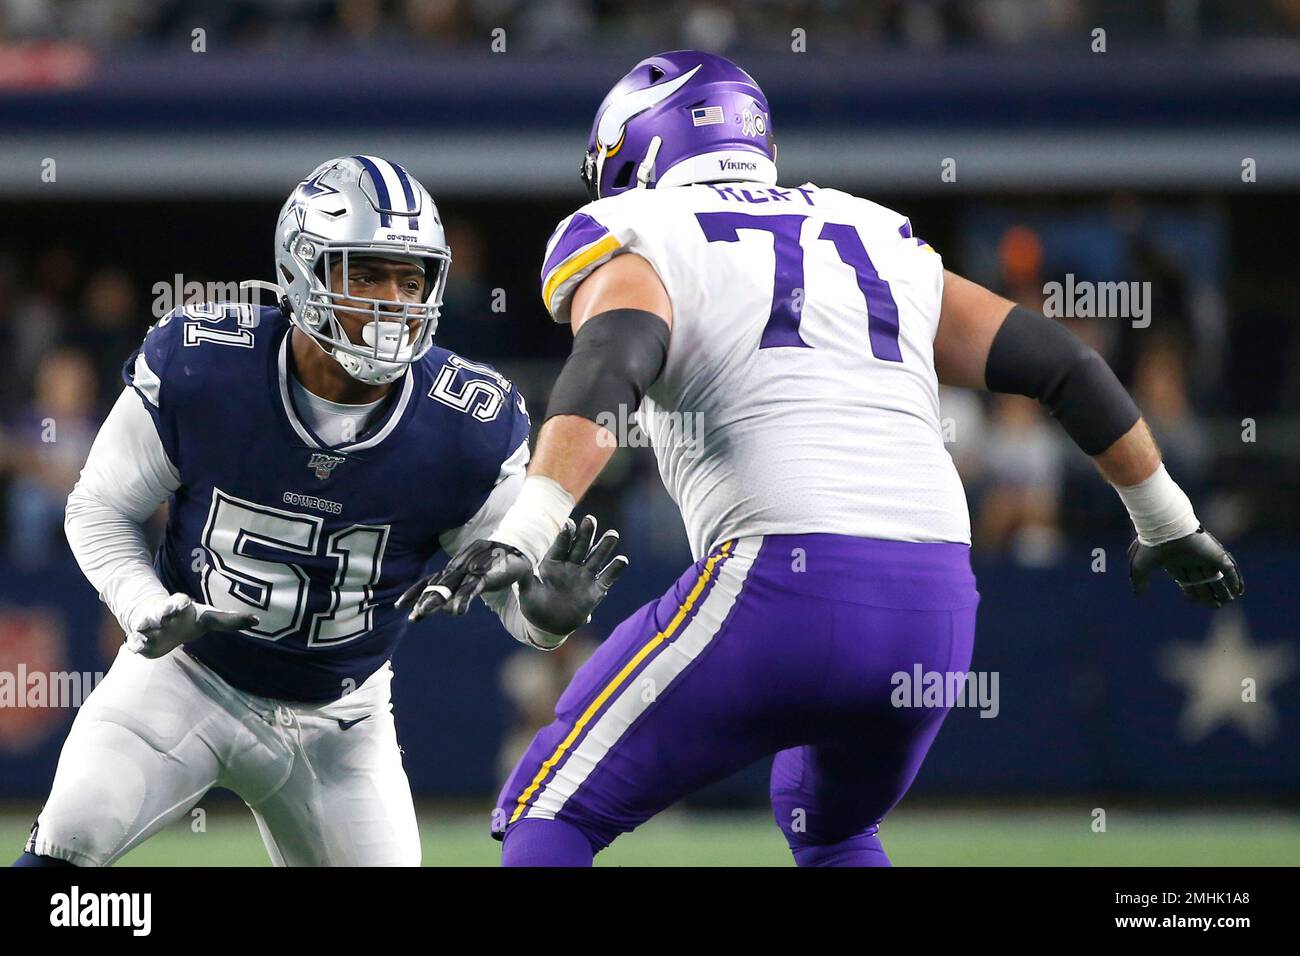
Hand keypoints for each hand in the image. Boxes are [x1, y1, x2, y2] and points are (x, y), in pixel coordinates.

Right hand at [125, 593, 259, 658]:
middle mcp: (163, 613)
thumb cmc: (188, 619)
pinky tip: (134, 648)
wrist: (158, 622)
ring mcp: (150, 625)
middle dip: (164, 610)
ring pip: (145, 623)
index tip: (183, 603)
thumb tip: (258, 620)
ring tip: (144, 628)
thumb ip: (230, 621)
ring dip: (145, 625)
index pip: (180, 601)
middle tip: (165, 613)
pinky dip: (135, 642)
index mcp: (180, 607)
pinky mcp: (142, 639)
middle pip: (162, 610)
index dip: (181, 602)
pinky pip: (135, 640)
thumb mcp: (208, 618)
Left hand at [397, 539, 532, 621]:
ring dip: (435, 600)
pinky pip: (471, 589)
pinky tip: (458, 612)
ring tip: (423, 613)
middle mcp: (459, 569)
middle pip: (435, 585)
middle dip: (421, 600)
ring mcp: (470, 571)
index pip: (429, 581)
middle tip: (413, 617)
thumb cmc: (495, 565)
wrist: (517, 551)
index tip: (398, 606)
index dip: (413, 592)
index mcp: (455, 569)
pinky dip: (463, 600)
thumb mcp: (476, 580)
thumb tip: (450, 610)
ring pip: (449, 587)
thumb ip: (463, 592)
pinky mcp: (484, 575)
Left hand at [516, 515, 628, 638]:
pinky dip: (614, 570)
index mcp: (552, 563)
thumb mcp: (526, 592)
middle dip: (585, 534)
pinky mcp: (595, 590)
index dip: (565, 535)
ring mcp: (584, 577)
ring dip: (604, 547)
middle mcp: (570, 566)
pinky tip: (622, 560)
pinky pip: (606, 578)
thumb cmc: (535, 605)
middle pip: (580, 547)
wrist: (548, 625)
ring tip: (613, 534)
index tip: (569, 524)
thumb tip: (515, 564)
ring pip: (596, 558)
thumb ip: (523, 577)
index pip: (561, 546)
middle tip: (590, 520)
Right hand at [1128, 526, 1243, 607]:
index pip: (1186, 580)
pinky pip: (1229, 570)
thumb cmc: (1152, 546)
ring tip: (1227, 601)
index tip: (1192, 601)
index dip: (1190, 591)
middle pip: (1202, 580)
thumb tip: (1138, 594)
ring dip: (1223, 589)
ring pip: (1217, 576)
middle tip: (1215, 606)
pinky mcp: (1216, 554)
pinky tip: (1237, 592)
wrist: (1164, 529)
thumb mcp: (1140, 566)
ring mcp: (1204, 557)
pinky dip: (1234, 581)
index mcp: (1175, 562)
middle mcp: (1191, 560)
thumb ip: (1139, 580)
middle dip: (1208, 593)